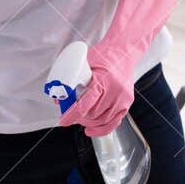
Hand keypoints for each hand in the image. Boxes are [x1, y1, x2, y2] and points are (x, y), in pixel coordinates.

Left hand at [57, 0, 176, 137]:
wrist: (124, 52)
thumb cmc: (103, 56)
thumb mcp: (84, 62)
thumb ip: (71, 79)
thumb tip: (57, 98)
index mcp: (103, 80)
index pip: (85, 104)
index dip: (72, 115)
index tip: (63, 121)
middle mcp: (115, 91)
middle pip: (92, 114)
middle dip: (79, 118)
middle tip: (70, 115)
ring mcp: (122, 99)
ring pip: (102, 120)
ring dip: (88, 122)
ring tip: (80, 119)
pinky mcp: (127, 103)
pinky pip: (114, 122)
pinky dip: (102, 129)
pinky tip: (91, 131)